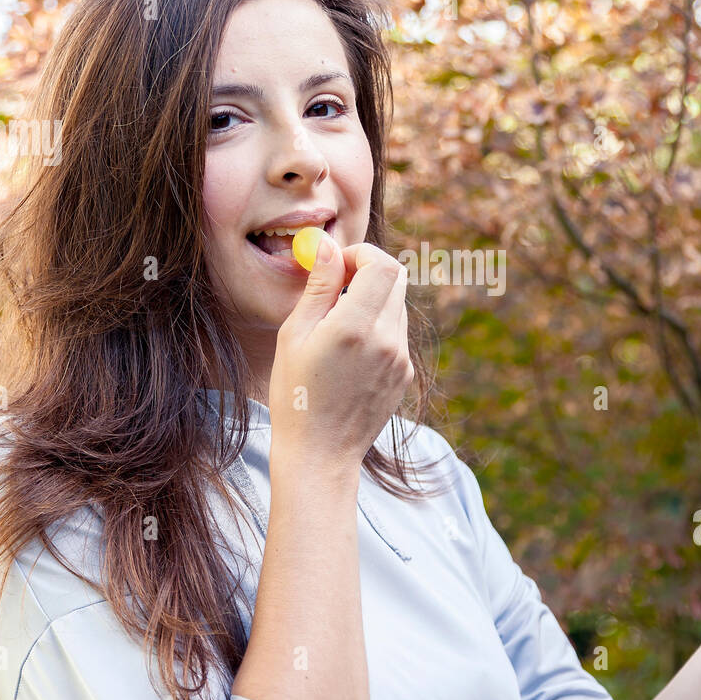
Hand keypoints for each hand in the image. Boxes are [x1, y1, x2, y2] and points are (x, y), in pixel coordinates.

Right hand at [268, 232, 413, 476]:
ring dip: (373, 299)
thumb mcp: (295, 335)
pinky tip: (350, 351)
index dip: (362, 253)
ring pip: (398, 305)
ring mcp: (401, 359)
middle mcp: (386, 340)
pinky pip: (397, 332)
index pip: (383, 265)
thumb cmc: (296, 394)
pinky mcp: (405, 373)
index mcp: (355, 328)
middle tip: (338, 284)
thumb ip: (318, 287)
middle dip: (369, 271)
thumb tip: (327, 246)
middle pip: (396, 279)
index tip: (338, 263)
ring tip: (338, 324)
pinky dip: (379, 325)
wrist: (320, 453)